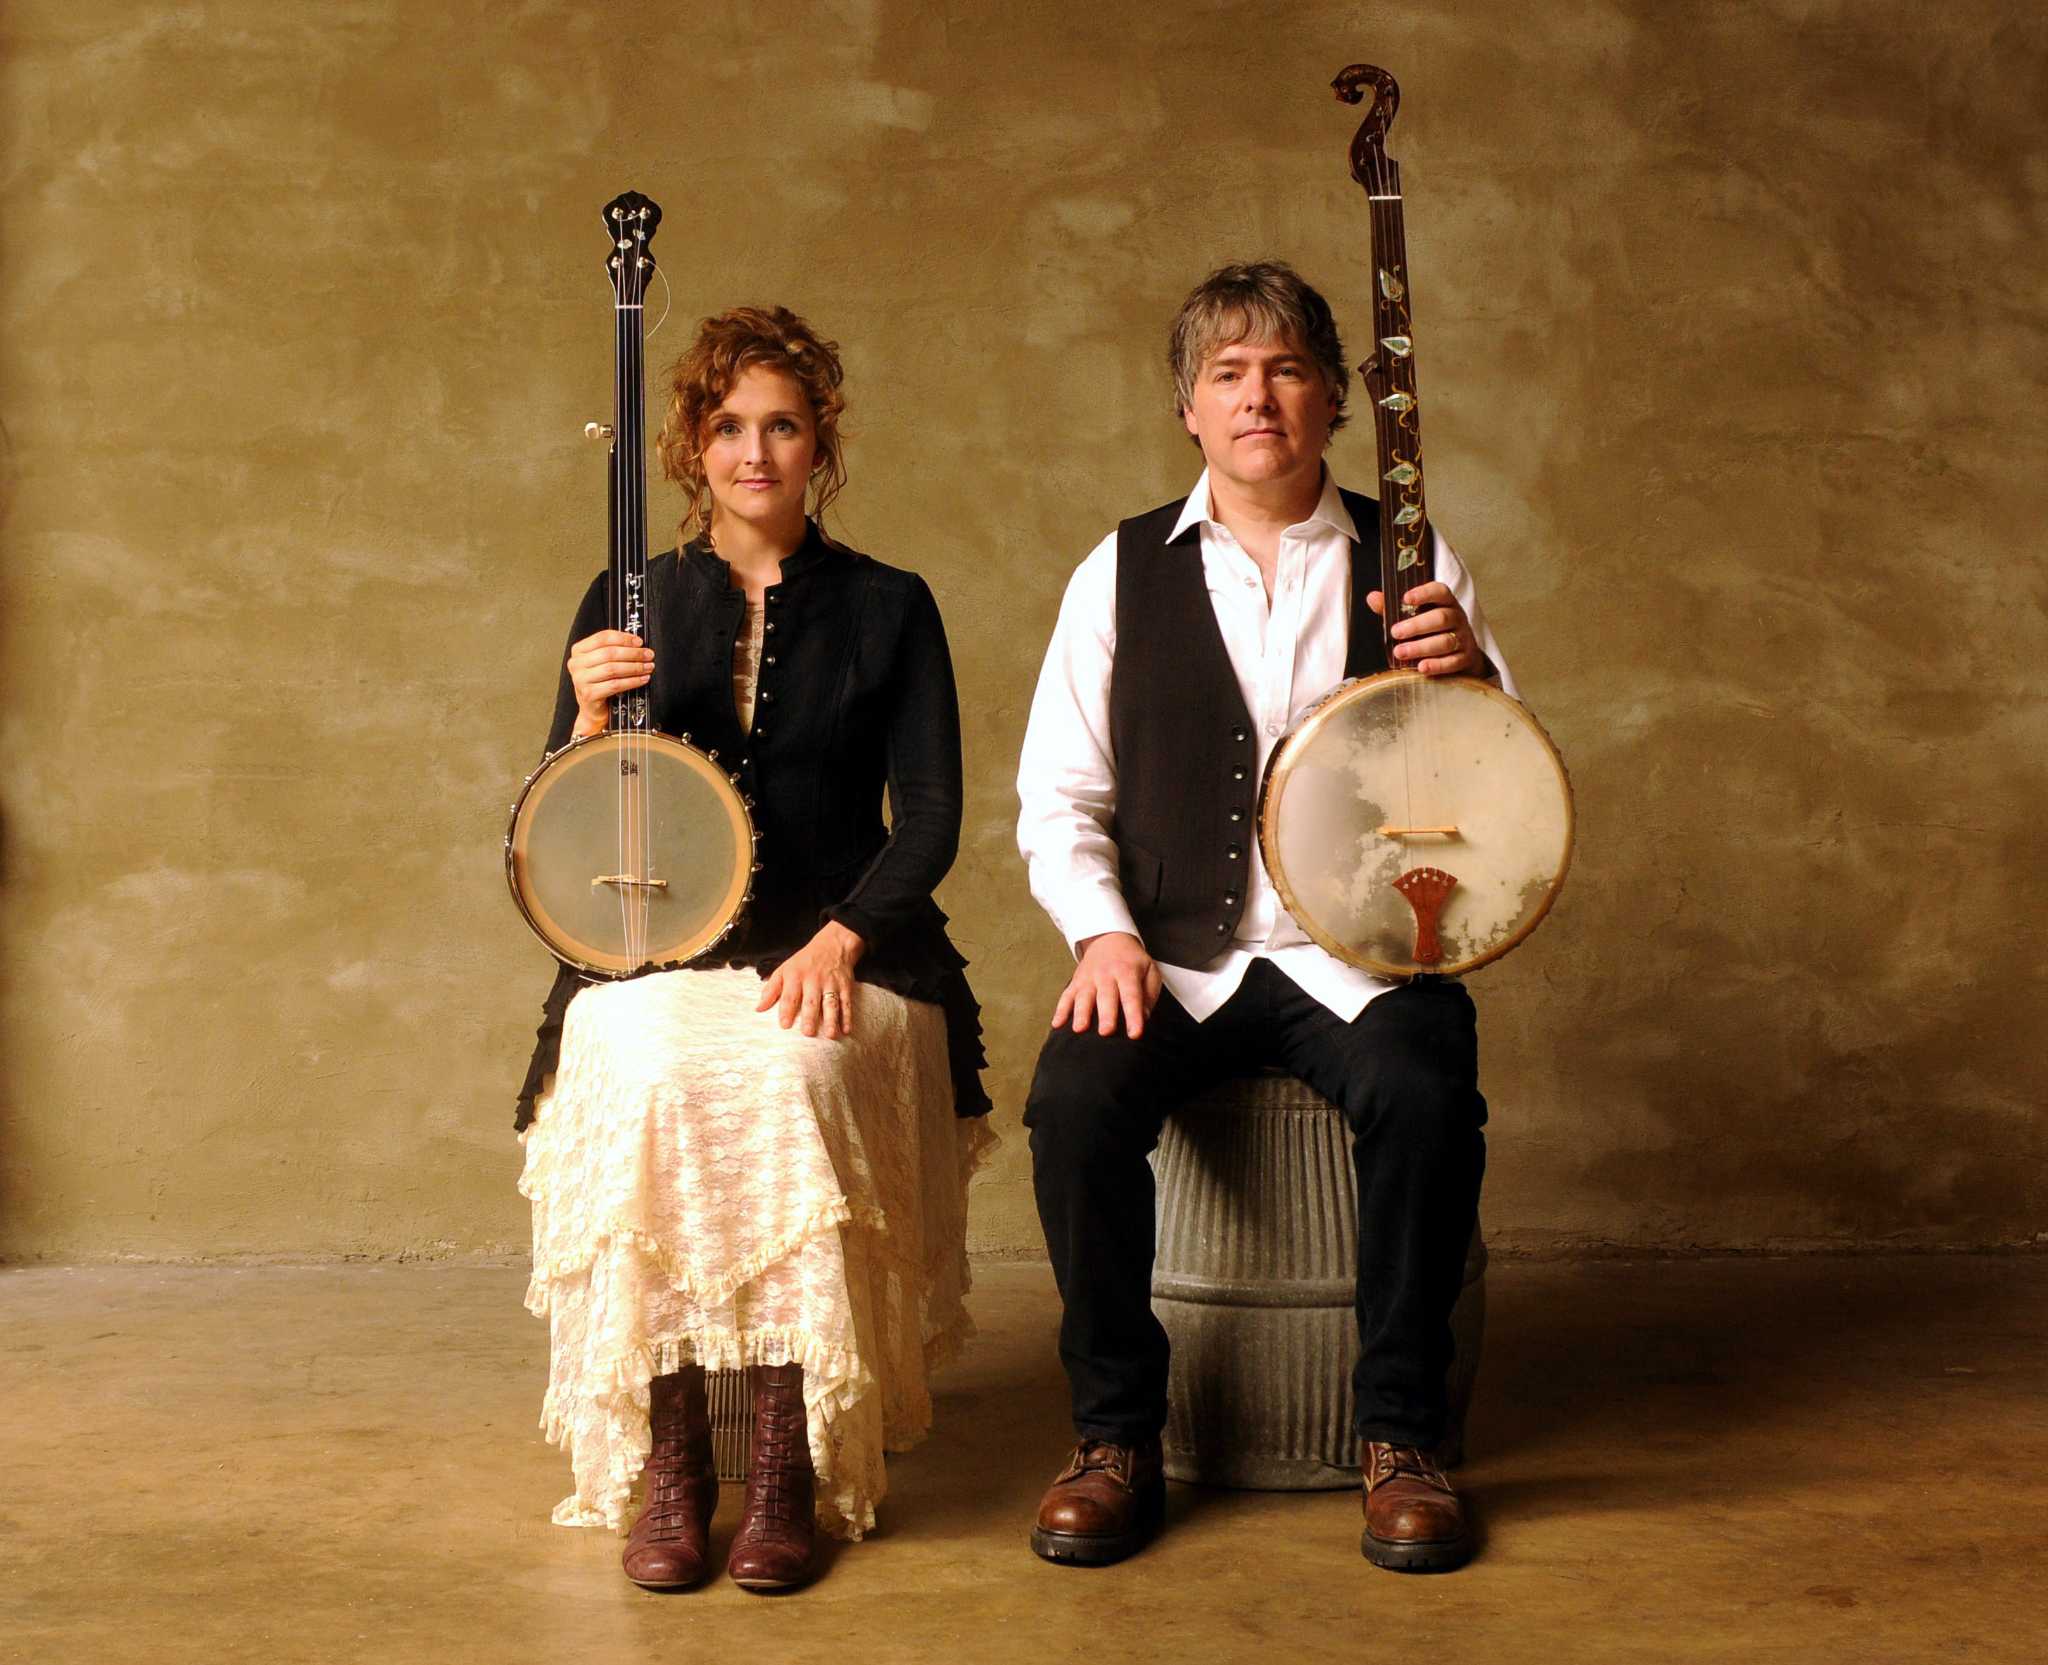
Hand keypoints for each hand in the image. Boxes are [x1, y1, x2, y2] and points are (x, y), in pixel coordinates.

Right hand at [566, 629, 653, 736]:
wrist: (593, 710)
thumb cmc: (600, 683)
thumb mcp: (602, 663)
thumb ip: (613, 650)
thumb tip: (636, 643)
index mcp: (579, 651)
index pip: (602, 637)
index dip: (623, 638)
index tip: (639, 642)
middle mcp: (576, 664)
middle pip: (609, 653)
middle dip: (633, 653)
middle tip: (648, 655)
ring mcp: (580, 680)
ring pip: (612, 669)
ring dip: (635, 667)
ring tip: (647, 667)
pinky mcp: (588, 694)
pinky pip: (615, 685)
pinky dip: (632, 681)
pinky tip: (642, 679)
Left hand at [758, 921, 865, 1039]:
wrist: (834, 944)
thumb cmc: (805, 961)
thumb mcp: (784, 969)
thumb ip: (771, 990)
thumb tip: (758, 1009)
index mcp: (796, 976)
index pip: (790, 995)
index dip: (787, 1010)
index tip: (785, 1025)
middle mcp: (814, 980)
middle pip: (811, 1001)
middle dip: (810, 1017)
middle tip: (808, 1033)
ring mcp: (831, 984)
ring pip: (831, 1003)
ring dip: (831, 1019)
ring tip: (830, 1035)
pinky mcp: (845, 987)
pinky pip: (846, 1003)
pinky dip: (847, 1017)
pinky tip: (846, 1030)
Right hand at [1051, 931, 1162, 1038]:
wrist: (1109, 939)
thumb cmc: (1132, 962)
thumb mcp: (1149, 971)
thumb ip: (1149, 994)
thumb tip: (1143, 1016)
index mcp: (1127, 972)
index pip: (1131, 996)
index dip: (1133, 1015)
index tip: (1135, 1034)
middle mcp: (1106, 975)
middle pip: (1106, 997)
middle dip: (1106, 1015)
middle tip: (1106, 1032)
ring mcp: (1088, 978)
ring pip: (1083, 997)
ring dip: (1080, 1013)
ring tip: (1079, 1029)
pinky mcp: (1075, 982)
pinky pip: (1066, 996)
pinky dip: (1060, 1010)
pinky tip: (1057, 1024)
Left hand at [1368, 581, 1480, 676]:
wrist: (1462, 654)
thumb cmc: (1432, 631)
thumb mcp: (1415, 617)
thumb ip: (1394, 608)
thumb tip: (1372, 597)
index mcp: (1445, 603)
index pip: (1439, 591)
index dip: (1424, 593)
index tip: (1405, 598)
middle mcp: (1457, 618)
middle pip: (1441, 618)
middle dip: (1416, 625)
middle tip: (1395, 632)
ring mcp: (1463, 638)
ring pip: (1445, 641)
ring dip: (1421, 647)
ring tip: (1399, 652)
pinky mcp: (1465, 658)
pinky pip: (1453, 661)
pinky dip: (1437, 665)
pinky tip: (1421, 667)